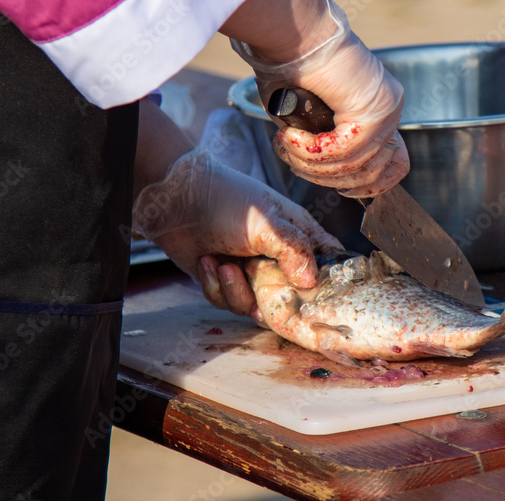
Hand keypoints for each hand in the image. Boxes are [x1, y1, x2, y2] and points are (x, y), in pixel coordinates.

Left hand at [131, 148, 342, 316]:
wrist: (176, 201)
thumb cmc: (228, 201)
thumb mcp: (268, 224)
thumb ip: (294, 252)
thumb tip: (310, 282)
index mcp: (297, 235)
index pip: (327, 261)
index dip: (328, 281)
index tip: (320, 296)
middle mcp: (276, 256)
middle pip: (292, 295)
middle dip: (273, 299)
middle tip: (261, 292)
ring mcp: (249, 270)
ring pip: (254, 304)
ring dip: (236, 289)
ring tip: (224, 265)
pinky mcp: (223, 281)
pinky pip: (226, 301)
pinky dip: (215, 286)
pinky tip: (206, 262)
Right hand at [232, 0, 408, 197]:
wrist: (294, 31)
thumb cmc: (291, 66)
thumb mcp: (310, 117)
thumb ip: (324, 146)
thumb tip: (318, 173)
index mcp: (379, 111)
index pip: (395, 166)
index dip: (365, 185)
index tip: (336, 187)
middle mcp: (390, 111)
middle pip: (373, 172)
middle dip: (327, 177)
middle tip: (293, 160)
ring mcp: (387, 110)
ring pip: (355, 165)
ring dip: (312, 164)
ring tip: (287, 146)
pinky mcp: (374, 108)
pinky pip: (345, 151)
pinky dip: (312, 151)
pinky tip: (292, 138)